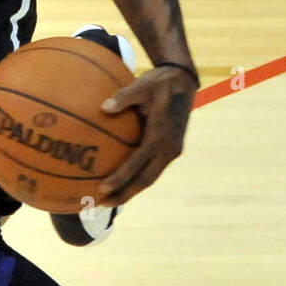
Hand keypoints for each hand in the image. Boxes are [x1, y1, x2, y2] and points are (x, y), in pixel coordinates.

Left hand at [94, 66, 195, 206]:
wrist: (184, 81)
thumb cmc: (160, 82)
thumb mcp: (143, 85)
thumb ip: (124, 96)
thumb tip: (104, 107)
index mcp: (161, 136)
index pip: (138, 163)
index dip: (121, 178)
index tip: (102, 188)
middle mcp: (169, 148)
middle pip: (145, 180)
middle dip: (124, 194)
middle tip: (101, 204)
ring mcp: (171, 151)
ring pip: (150, 177)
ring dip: (131, 190)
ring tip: (109, 199)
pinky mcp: (170, 149)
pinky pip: (152, 169)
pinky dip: (137, 178)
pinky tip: (121, 181)